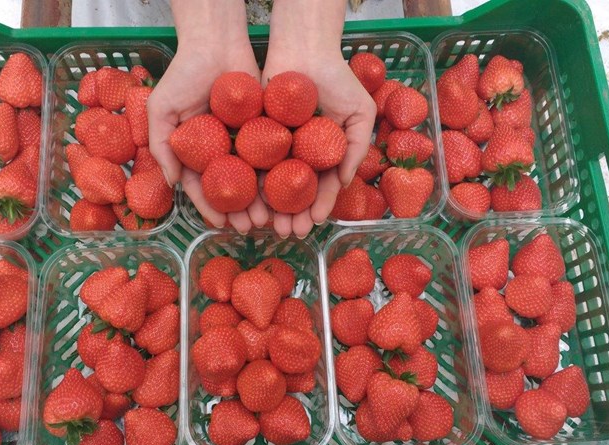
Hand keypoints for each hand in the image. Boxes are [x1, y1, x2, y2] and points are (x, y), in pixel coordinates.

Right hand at [148, 0, 268, 232]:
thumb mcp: (162, 108)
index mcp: (196, 151)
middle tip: (252, 227)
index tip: (222, 224)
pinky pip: (272, 157)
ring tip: (271, 217)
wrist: (217, 42)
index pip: (203, 187)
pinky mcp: (265, 129)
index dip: (211, 207)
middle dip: (241, 210)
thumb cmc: (185, 73)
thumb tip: (172, 182)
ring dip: (262, 200)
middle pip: (232, 188)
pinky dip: (279, 175)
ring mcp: (243, 141)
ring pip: (255, 178)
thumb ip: (162, 144)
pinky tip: (287, 191)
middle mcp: (220, 150)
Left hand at [262, 0, 376, 237]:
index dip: (319, 206)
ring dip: (270, 207)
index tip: (314, 224)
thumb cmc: (336, 78)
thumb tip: (343, 182)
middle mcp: (299, 154)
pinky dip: (249, 182)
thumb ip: (357, 148)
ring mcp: (275, 146)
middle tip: (289, 233)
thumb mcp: (360, 113)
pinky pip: (251, 163)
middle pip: (293, 191)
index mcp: (323, 153)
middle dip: (292, 214)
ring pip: (271, 183)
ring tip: (267, 226)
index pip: (321, 186)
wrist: (303, 48)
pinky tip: (248, 200)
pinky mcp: (253, 135)